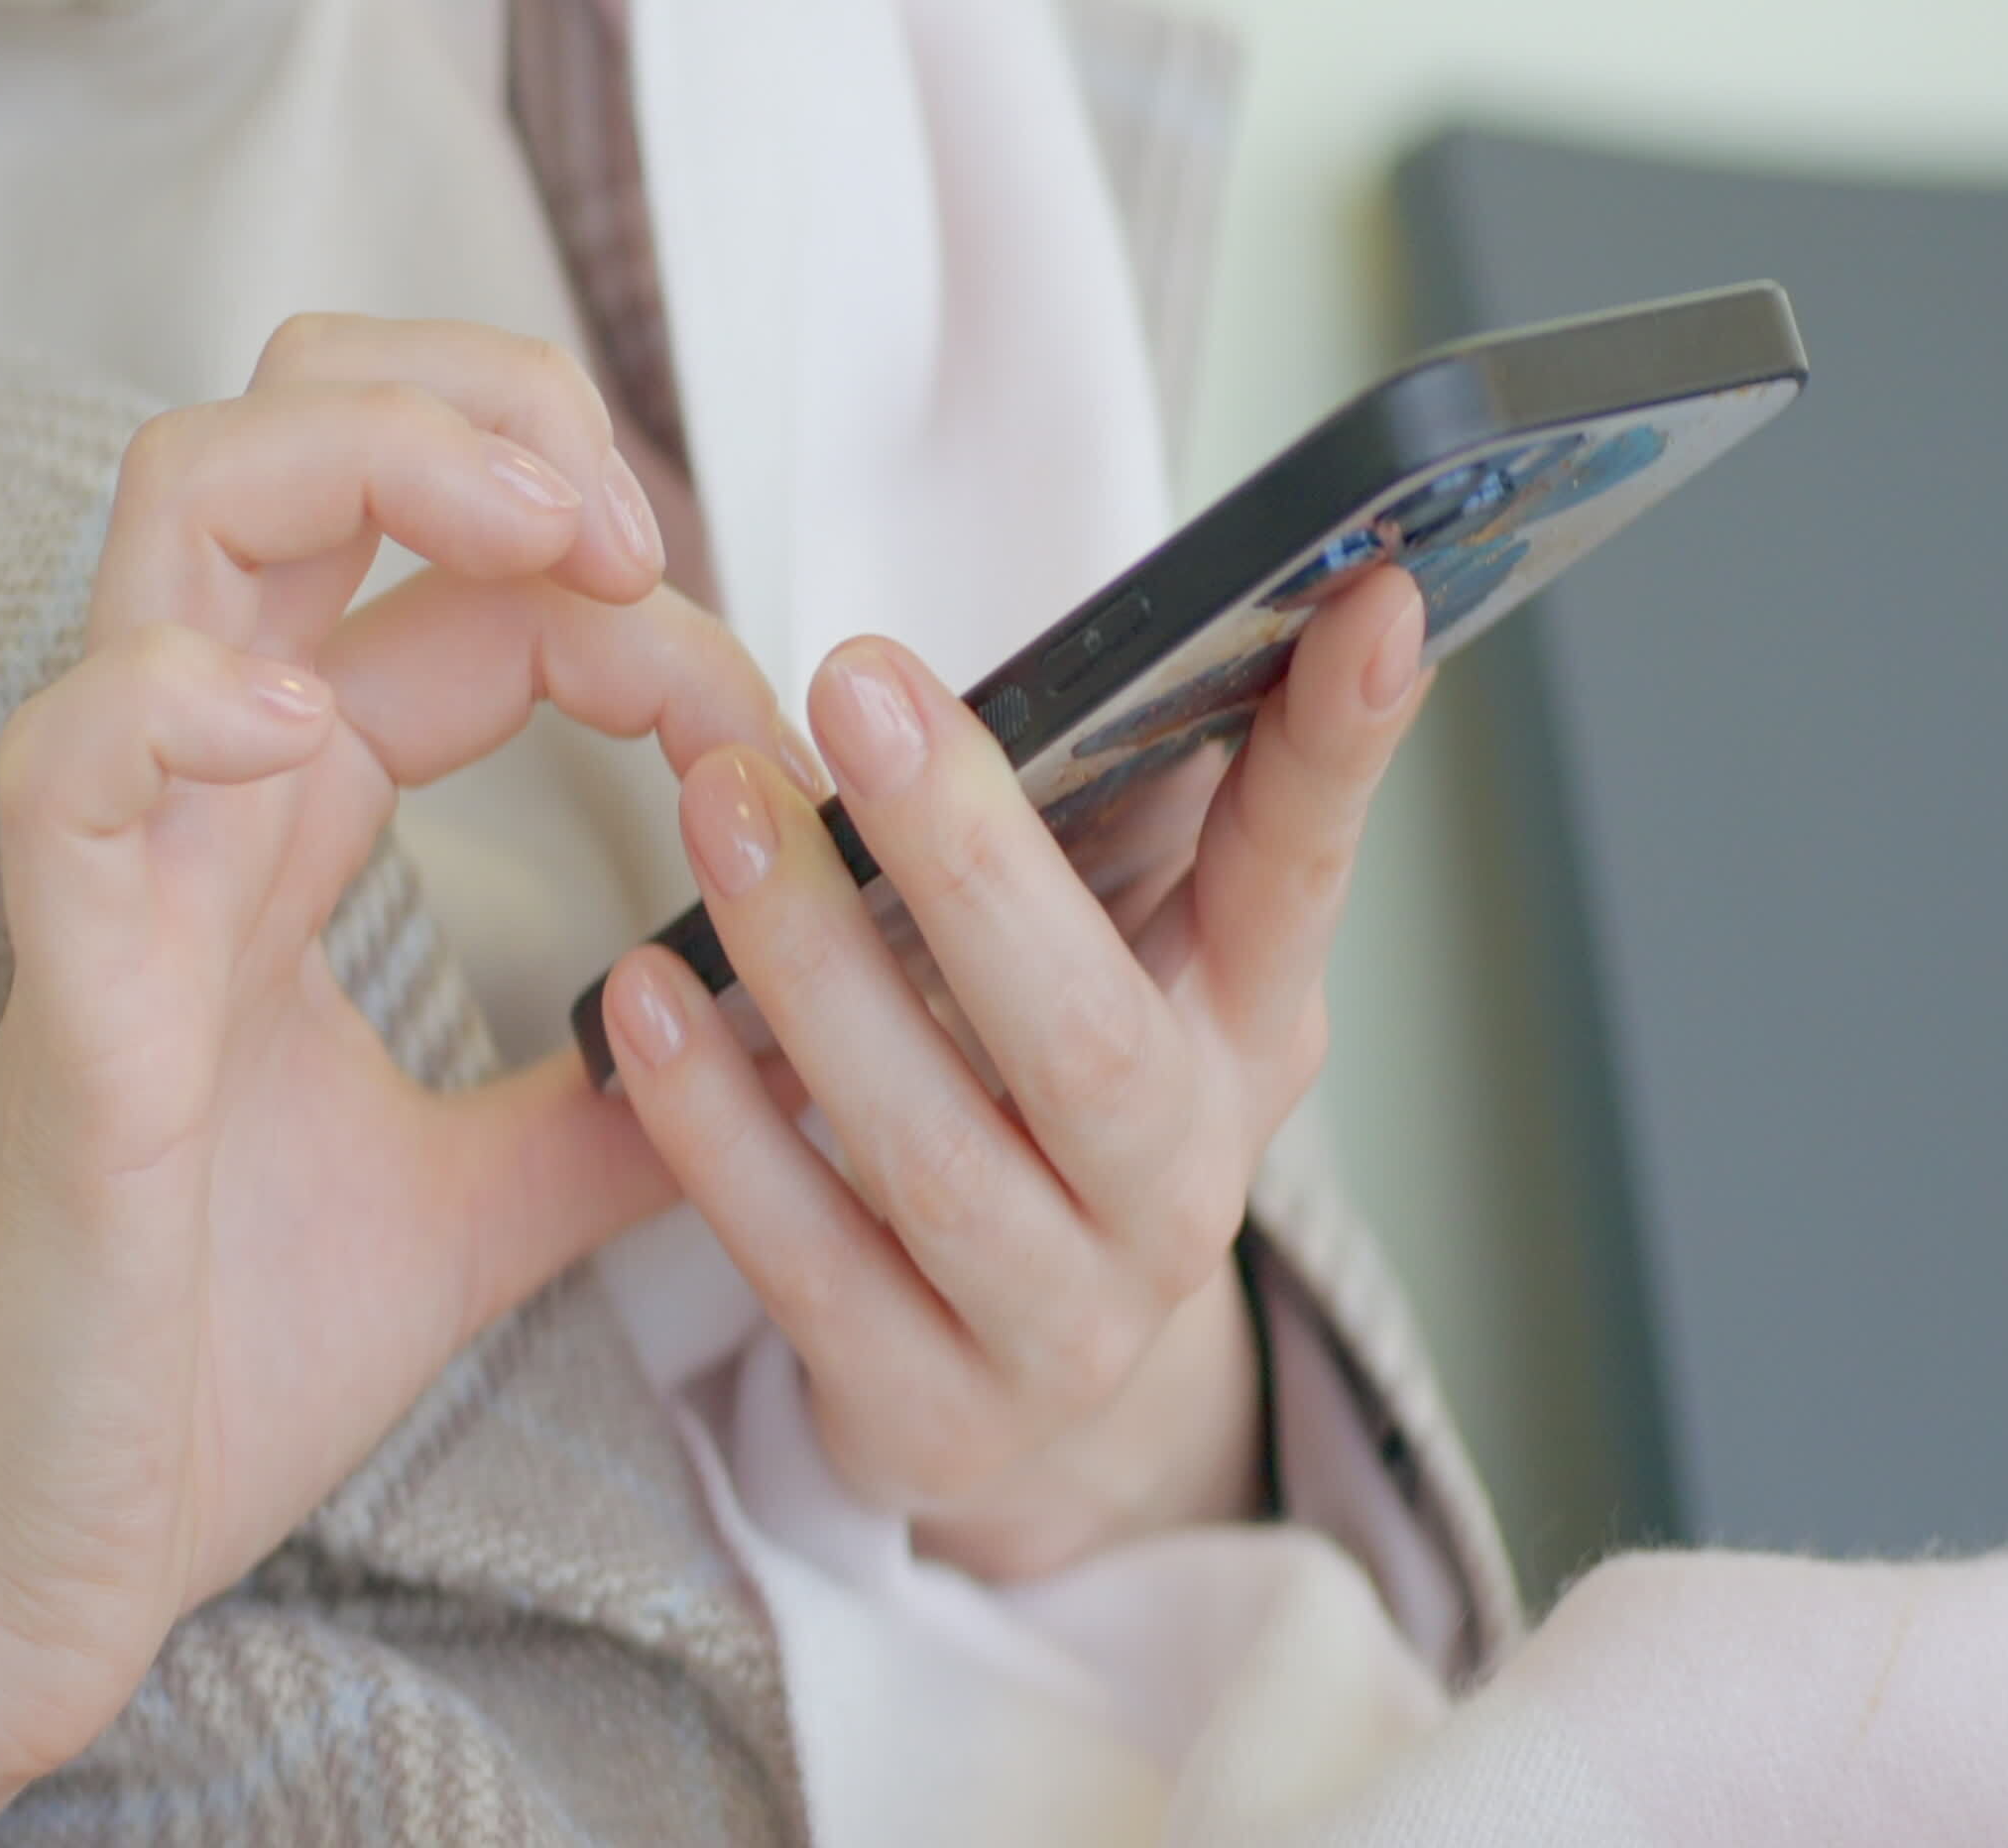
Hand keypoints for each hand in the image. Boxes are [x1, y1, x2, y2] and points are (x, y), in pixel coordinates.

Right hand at [0, 317, 790, 1844]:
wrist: (48, 1553)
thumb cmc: (211, 1360)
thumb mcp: (487, 1207)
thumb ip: (628, 1111)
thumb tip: (794, 1047)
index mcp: (288, 820)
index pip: (457, 582)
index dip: (623, 589)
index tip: (761, 722)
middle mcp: (202, 796)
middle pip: (288, 433)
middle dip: (480, 401)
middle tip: (636, 522)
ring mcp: (122, 867)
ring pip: (181, 509)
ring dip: (376, 459)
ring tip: (547, 537)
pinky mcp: (67, 995)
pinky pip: (68, 766)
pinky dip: (178, 698)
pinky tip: (308, 723)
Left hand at [599, 568, 1430, 1581]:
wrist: (1005, 1384)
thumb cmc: (1032, 1100)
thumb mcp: (1111, 960)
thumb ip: (1110, 814)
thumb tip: (1087, 609)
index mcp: (1239, 1034)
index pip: (1303, 874)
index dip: (1340, 747)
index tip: (1364, 590)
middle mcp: (1179, 1187)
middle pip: (1088, 1036)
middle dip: (970, 856)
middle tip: (858, 680)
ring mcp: (1068, 1323)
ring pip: (935, 1155)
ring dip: (811, 972)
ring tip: (713, 807)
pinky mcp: (935, 1416)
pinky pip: (808, 1269)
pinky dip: (719, 1134)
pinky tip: (643, 1007)